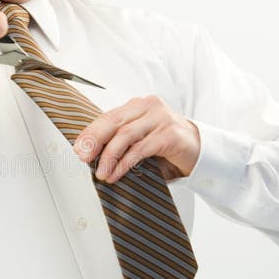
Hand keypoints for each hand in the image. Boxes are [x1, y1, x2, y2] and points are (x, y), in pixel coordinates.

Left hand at [72, 95, 199, 182]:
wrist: (200, 151)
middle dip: (94, 141)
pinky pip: (140, 149)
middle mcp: (149, 107)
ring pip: (125, 135)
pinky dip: (125, 163)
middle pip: (113, 122)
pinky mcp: (170, 134)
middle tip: (83, 158)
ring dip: (109, 156)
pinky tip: (116, 173)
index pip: (108, 116)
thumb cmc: (167, 146)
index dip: (90, 133)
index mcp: (138, 105)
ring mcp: (161, 118)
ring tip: (101, 173)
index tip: (78, 149)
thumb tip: (90, 154)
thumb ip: (120, 141)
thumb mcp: (140, 140)